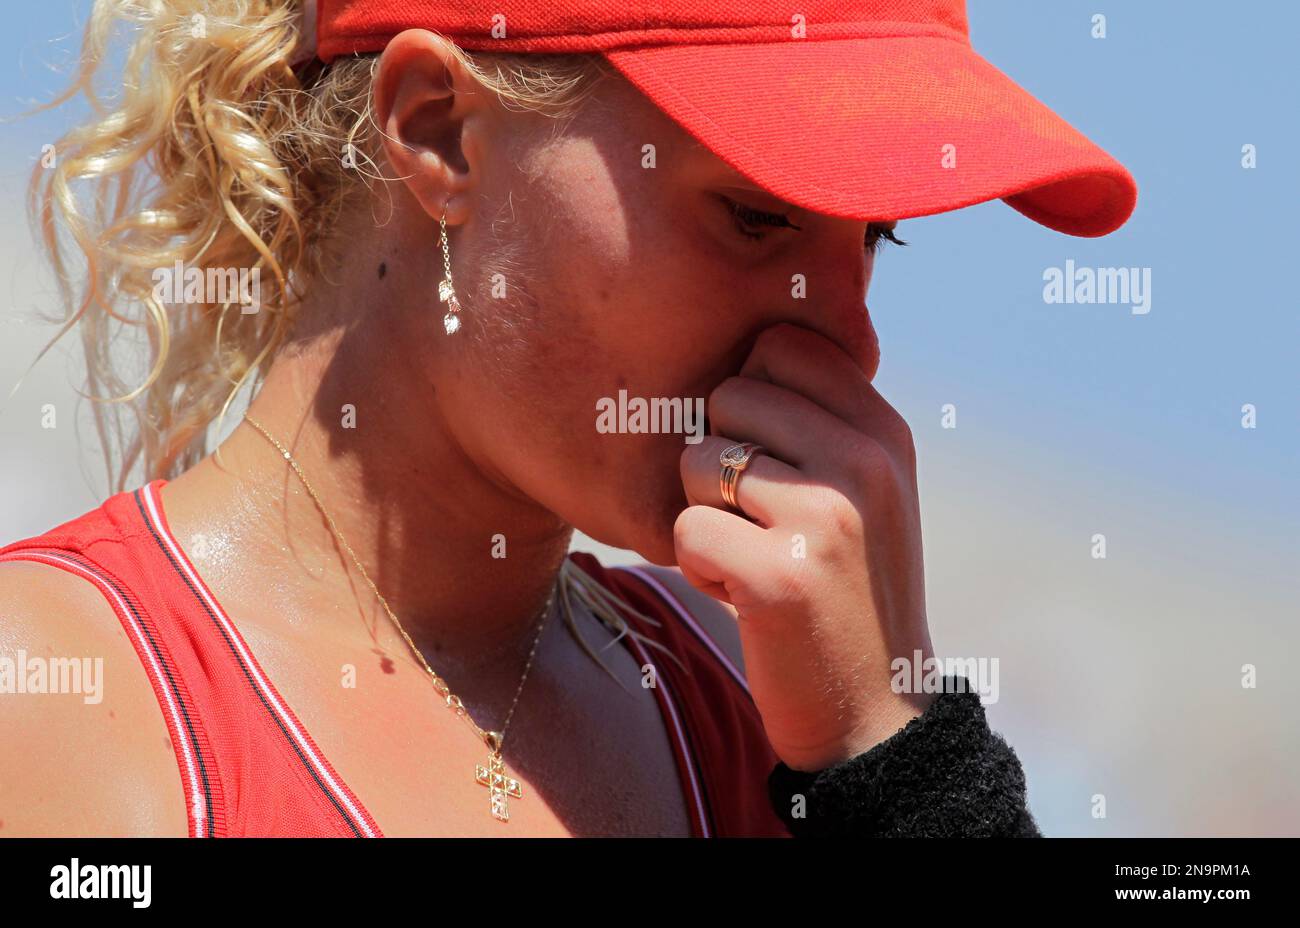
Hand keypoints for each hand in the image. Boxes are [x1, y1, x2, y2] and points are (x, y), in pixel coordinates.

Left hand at [675, 323, 935, 771]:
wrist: (876, 713)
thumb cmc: (848, 592)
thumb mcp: (863, 490)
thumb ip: (820, 419)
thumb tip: (747, 346)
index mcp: (883, 432)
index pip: (781, 345)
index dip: (748, 396)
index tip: (767, 458)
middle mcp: (864, 463)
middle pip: (728, 395)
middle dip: (718, 457)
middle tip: (755, 519)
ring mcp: (826, 518)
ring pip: (698, 459)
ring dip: (705, 514)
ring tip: (752, 557)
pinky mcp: (779, 576)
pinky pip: (684, 531)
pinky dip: (696, 569)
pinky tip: (740, 596)